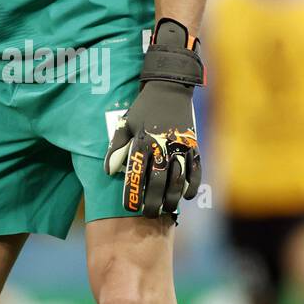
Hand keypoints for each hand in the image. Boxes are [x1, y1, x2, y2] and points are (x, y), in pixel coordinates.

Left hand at [104, 18, 203, 217]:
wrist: (169, 88)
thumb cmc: (143, 109)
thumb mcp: (125, 124)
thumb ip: (116, 148)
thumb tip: (107, 172)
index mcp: (142, 140)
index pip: (135, 173)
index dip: (132, 193)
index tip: (129, 208)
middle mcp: (161, 145)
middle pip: (158, 181)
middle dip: (153, 202)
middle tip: (148, 215)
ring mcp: (179, 145)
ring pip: (178, 179)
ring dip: (173, 198)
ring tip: (166, 210)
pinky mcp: (193, 145)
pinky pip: (195, 170)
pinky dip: (192, 185)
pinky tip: (186, 197)